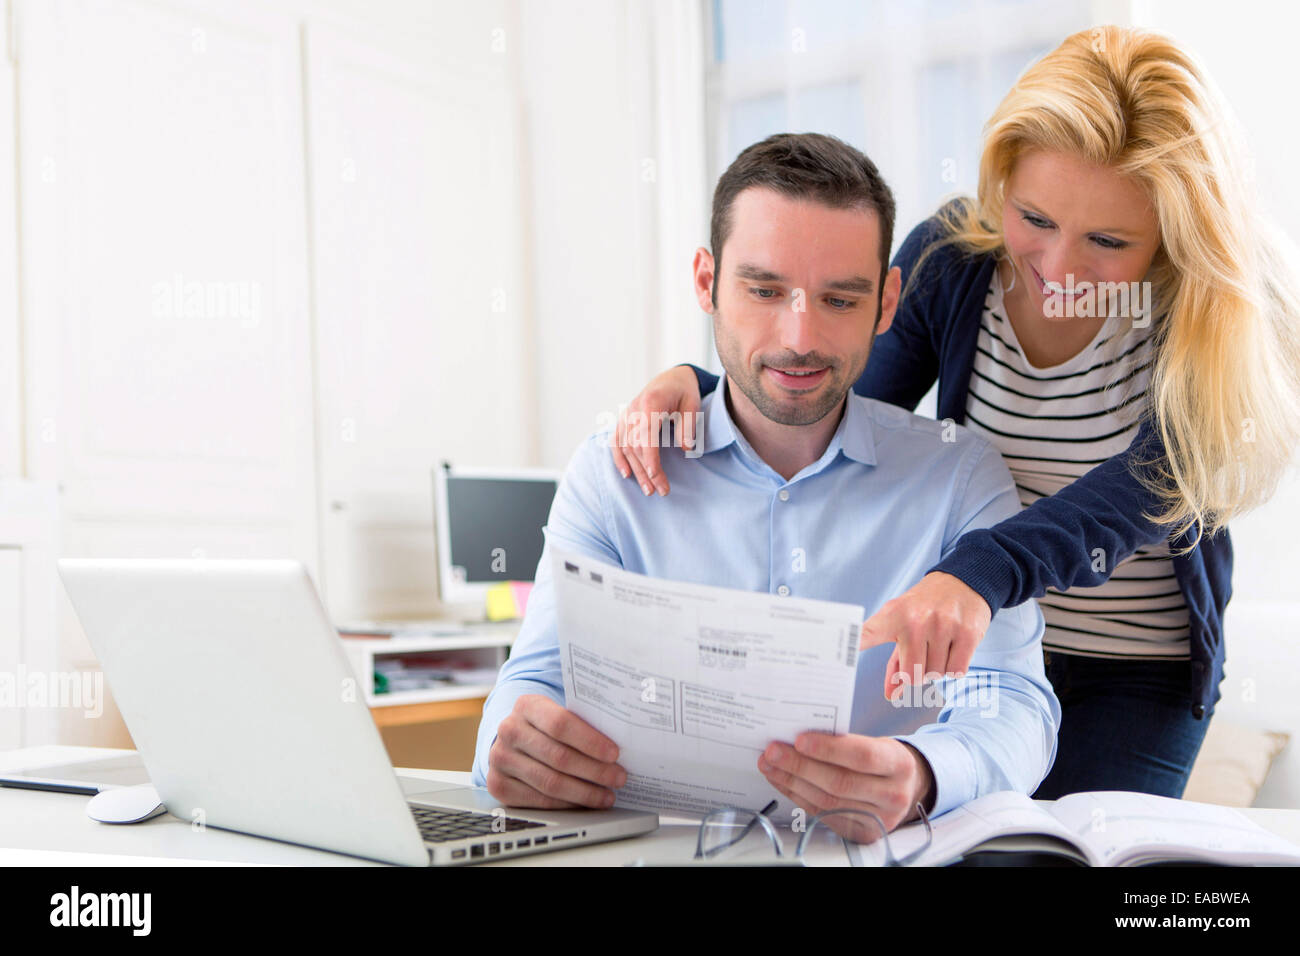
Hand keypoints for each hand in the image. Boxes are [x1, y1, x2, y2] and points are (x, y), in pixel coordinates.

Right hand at [485, 695, 626, 808]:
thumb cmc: (546, 725)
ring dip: (585, 792)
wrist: (513, 736)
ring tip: (607, 795)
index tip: (615, 753)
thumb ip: (583, 720)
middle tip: (619, 777)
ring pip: (551, 783)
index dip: (591, 741)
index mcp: (527, 705)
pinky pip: (539, 801)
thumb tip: (623, 739)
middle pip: (559, 757)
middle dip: (595, 771)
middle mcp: (509, 731)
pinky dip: (567, 804)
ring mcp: (501, 759)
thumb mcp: (559, 712)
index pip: (561, 724)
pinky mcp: (499, 784)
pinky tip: (584, 803)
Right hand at [610, 365, 701, 496]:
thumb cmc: (684, 391)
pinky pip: (617, 442)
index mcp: (651, 404)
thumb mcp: (692, 403)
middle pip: (636, 446)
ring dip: (636, 471)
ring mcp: (626, 415)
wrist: (671, 379)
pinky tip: (626, 475)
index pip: (646, 436)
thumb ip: (688, 425)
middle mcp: (634, 410)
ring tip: (649, 490)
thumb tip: (686, 448)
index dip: (650, 459)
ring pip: (626, 447)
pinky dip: (619, 459)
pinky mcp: (624, 421)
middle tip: (661, 491)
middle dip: (647, 471)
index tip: (656, 477)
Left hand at [758, 733, 933, 842]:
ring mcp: (878, 819)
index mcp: (899, 764)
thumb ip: (844, 740)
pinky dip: (797, 795)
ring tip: (770, 764)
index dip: (829, 748)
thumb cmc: (882, 760)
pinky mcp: (860, 832)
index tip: (799, 739)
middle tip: (773, 751)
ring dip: (792, 781)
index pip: (863, 756)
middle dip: (800, 766)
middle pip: (840, 782)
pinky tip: (782, 780)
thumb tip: (796, 734)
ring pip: (827, 801)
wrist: (904, 788)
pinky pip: (822, 814)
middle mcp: (893, 795)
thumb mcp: (876, 743)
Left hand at [860, 571, 991, 700]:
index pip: (866, 635)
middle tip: (924, 652)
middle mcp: (915, 620)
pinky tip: (954, 647)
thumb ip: (895, 663)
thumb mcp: (902, 627)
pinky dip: (955, 667)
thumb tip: (891, 696)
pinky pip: (956, 671)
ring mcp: (942, 626)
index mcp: (892, 616)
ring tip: (940, 644)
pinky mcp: (967, 633)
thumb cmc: (924, 609)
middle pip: (912, 676)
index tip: (831, 653)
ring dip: (938, 668)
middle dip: (918, 672)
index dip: (852, 645)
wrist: (961, 581)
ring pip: (936, 675)